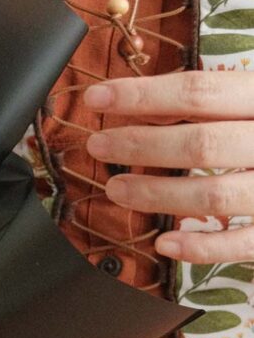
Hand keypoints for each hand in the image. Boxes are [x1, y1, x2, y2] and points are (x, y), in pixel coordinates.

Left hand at [84, 70, 253, 262]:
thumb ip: (215, 100)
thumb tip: (146, 103)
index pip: (200, 90)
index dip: (142, 95)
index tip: (97, 99)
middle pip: (202, 142)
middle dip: (140, 144)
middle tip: (98, 145)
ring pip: (215, 196)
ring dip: (157, 194)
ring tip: (117, 189)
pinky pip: (243, 244)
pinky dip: (201, 247)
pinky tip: (165, 243)